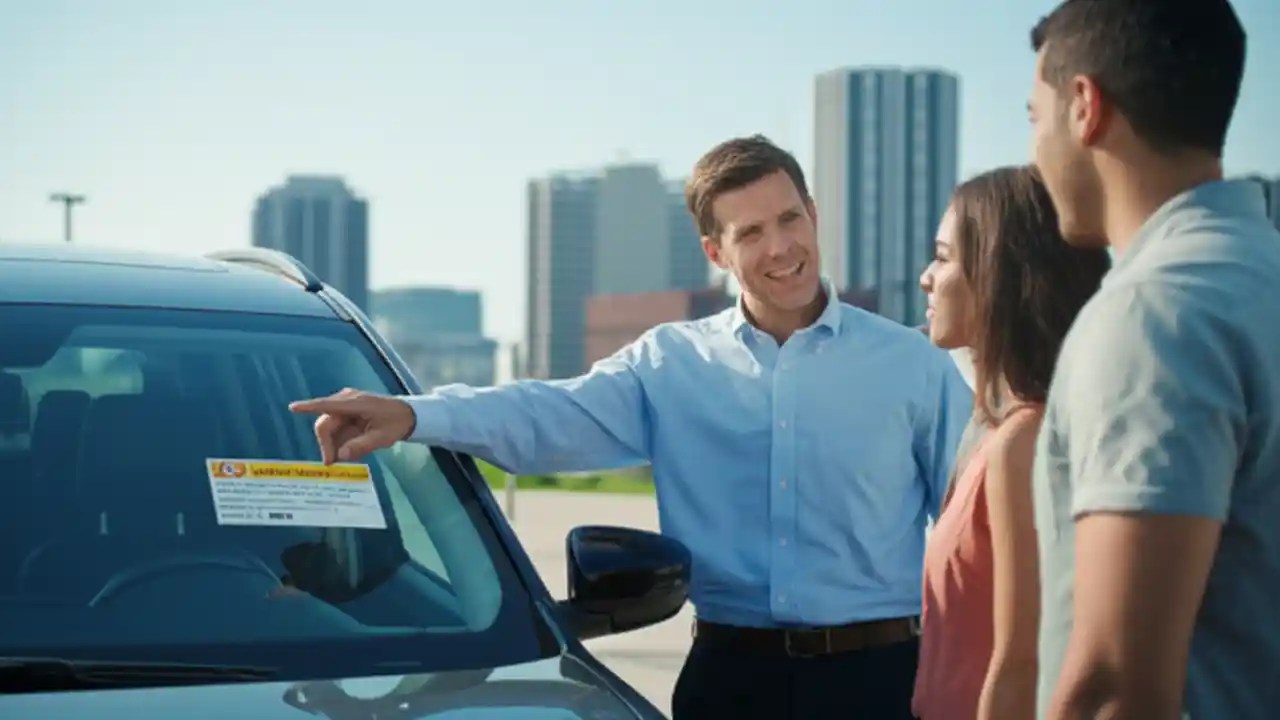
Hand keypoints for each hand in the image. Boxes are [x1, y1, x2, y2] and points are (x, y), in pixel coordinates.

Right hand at [288, 388, 415, 463]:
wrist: (409, 415)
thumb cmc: (396, 423)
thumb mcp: (382, 438)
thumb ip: (361, 446)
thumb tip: (340, 456)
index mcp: (355, 403)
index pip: (327, 405)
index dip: (308, 407)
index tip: (292, 408)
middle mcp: (347, 401)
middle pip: (325, 424)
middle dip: (326, 445)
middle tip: (332, 464)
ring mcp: (346, 406)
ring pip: (330, 428)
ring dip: (333, 444)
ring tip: (345, 458)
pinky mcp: (347, 412)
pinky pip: (337, 428)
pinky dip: (339, 441)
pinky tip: (350, 449)